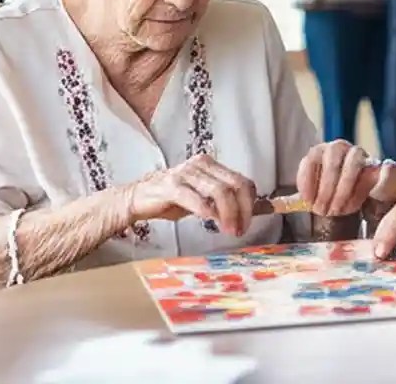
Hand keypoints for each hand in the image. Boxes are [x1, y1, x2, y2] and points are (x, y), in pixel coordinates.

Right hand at [127, 154, 256, 235]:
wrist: (138, 198)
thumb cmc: (172, 199)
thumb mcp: (204, 200)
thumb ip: (226, 203)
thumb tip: (257, 211)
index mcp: (211, 166)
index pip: (242, 181)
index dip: (251, 204)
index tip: (248, 224)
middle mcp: (201, 165)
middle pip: (236, 184)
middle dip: (243, 210)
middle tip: (241, 230)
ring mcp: (186, 173)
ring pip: (219, 191)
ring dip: (229, 214)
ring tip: (229, 230)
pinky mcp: (171, 185)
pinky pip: (194, 197)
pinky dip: (206, 210)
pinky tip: (209, 219)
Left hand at [296, 140, 395, 216]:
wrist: (372, 189)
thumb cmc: (338, 192)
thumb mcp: (316, 196)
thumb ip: (296, 200)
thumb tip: (265, 207)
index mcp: (322, 152)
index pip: (311, 158)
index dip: (308, 180)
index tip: (307, 201)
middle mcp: (341, 148)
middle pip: (332, 159)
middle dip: (326, 188)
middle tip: (323, 211)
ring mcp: (363, 155)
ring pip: (353, 164)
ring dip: (343, 190)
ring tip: (338, 210)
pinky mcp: (382, 166)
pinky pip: (373, 174)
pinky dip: (362, 191)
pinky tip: (356, 206)